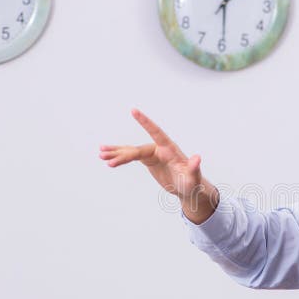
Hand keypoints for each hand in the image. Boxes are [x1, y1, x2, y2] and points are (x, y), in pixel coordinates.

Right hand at [99, 109, 218, 222]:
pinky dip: (119, 156)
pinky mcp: (148, 159)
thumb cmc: (192, 182)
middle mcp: (159, 148)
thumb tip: (197, 157)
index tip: (133, 110)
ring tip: (101, 154)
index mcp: (169, 150)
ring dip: (117, 153)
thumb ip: (194, 167)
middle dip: (123, 155)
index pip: (156, 133)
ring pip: (131, 151)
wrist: (187, 187)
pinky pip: (131, 156)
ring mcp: (152, 153)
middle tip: (108, 161)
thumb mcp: (193, 178)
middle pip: (138, 149)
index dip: (145, 122)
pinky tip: (106, 157)